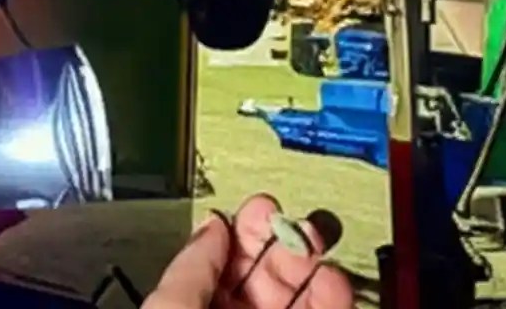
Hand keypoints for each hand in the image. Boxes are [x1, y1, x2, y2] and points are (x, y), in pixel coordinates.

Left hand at [144, 194, 353, 308]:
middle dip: (287, 242)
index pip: (226, 260)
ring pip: (300, 296)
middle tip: (301, 221)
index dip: (246, 230)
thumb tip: (212, 223)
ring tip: (321, 244)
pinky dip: (334, 297)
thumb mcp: (171, 306)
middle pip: (269, 275)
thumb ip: (191, 267)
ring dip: (314, 268)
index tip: (264, 206)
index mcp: (193, 306)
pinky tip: (335, 279)